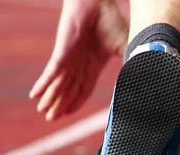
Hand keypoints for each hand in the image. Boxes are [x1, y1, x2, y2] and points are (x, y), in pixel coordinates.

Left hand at [29, 0, 127, 120]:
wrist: (99, 3)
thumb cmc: (111, 20)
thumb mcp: (126, 47)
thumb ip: (131, 65)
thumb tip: (144, 82)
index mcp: (94, 63)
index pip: (84, 87)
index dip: (76, 101)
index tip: (68, 113)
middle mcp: (80, 63)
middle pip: (69, 88)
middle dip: (60, 104)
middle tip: (51, 118)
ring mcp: (70, 58)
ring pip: (59, 84)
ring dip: (51, 99)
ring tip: (44, 112)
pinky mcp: (63, 52)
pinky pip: (52, 72)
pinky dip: (44, 84)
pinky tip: (35, 94)